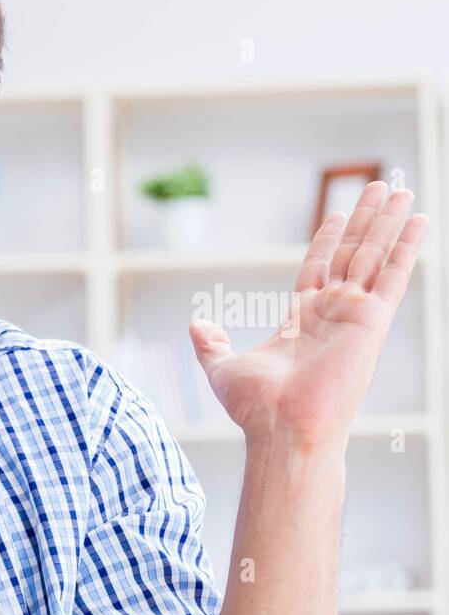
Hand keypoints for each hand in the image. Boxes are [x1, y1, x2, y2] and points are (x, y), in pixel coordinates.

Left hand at [189, 181, 428, 452]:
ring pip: (375, 256)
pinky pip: (394, 275)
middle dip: (365, 221)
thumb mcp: (222, 367)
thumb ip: (212, 343)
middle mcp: (333, 314)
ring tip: (399, 189)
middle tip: (377, 186)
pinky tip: (417, 219)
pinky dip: (407, 246)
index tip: (336, 213)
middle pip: (352, 255)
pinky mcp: (373, 321)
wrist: (281, 428)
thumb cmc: (256, 408)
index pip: (318, 268)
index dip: (328, 240)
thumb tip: (196, 324)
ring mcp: (356, 315)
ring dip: (388, 222)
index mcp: (303, 320)